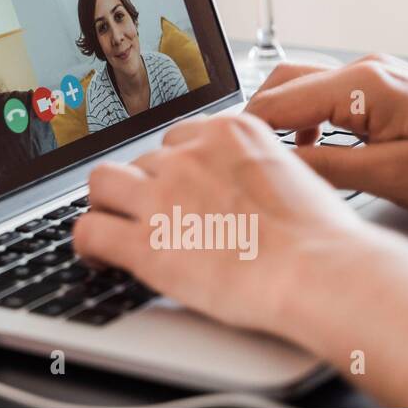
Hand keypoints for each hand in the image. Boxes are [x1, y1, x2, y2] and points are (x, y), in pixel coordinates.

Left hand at [73, 114, 395, 333]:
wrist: (319, 273)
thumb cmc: (320, 237)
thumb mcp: (289, 174)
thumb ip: (250, 168)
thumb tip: (236, 185)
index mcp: (227, 133)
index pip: (176, 138)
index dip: (172, 166)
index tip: (172, 185)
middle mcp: (188, 156)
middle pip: (140, 160)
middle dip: (144, 187)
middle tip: (153, 216)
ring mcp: (161, 196)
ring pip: (103, 183)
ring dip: (110, 204)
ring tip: (117, 228)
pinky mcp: (144, 242)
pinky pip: (90, 229)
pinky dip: (88, 241)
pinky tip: (96, 253)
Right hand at [245, 54, 407, 218]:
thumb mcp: (393, 178)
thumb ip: (326, 170)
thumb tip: (275, 168)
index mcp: (362, 87)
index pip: (277, 102)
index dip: (244, 131)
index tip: (220, 155)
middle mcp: (366, 71)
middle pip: (282, 83)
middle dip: (254, 120)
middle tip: (238, 158)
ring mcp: (378, 77)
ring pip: (305, 87)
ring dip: (283, 119)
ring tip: (272, 158)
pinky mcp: (388, 90)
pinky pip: (330, 96)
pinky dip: (310, 120)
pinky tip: (314, 150)